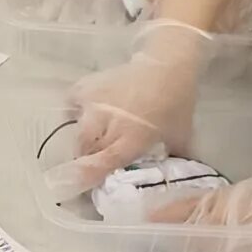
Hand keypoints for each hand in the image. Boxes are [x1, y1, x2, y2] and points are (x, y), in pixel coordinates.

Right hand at [40, 19, 214, 195]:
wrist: (168, 65)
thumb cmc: (176, 103)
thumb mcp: (180, 135)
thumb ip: (172, 157)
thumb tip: (174, 177)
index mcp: (131, 138)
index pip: (101, 163)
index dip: (86, 176)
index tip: (74, 186)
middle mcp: (108, 123)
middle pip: (84, 150)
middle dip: (86, 160)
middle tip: (93, 162)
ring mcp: (94, 104)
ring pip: (78, 131)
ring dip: (83, 139)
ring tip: (92, 139)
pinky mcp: (86, 87)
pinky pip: (72, 106)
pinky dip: (76, 112)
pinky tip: (86, 113)